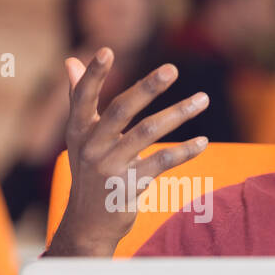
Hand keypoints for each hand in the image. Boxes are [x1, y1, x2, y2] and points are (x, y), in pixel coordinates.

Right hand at [47, 47, 210, 256]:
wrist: (88, 224)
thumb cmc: (88, 173)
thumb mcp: (80, 139)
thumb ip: (79, 100)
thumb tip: (71, 61)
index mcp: (78, 131)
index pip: (83, 97)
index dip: (93, 75)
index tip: (107, 50)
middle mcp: (91, 148)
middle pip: (121, 110)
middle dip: (147, 87)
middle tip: (172, 69)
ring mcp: (110, 168)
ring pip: (148, 133)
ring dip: (178, 114)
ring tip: (202, 99)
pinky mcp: (129, 186)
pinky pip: (162, 162)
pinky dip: (184, 152)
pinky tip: (203, 142)